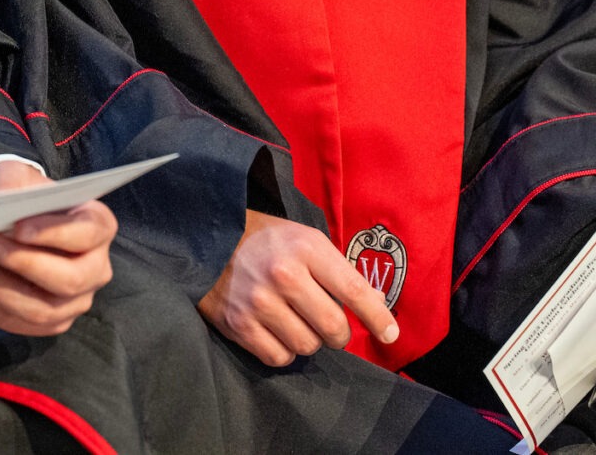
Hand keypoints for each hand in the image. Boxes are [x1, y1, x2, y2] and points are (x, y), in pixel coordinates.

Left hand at [0, 161, 115, 336]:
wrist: (14, 222)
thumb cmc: (24, 198)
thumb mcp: (18, 177)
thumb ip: (11, 184)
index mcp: (98, 226)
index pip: (86, 234)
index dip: (54, 233)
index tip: (18, 227)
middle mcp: (95, 269)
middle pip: (68, 280)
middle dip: (23, 264)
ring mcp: (74, 302)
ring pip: (39, 309)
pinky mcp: (47, 322)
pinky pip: (14, 322)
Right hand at [197, 211, 397, 366]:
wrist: (205, 239)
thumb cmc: (264, 239)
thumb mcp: (305, 240)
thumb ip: (339, 270)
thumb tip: (376, 303)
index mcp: (306, 249)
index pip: (354, 291)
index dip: (378, 318)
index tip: (391, 334)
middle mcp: (284, 276)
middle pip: (334, 328)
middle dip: (339, 334)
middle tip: (330, 325)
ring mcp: (259, 303)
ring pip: (308, 346)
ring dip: (309, 341)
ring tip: (296, 322)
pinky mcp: (239, 325)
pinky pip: (279, 357)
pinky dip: (284, 351)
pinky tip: (277, 332)